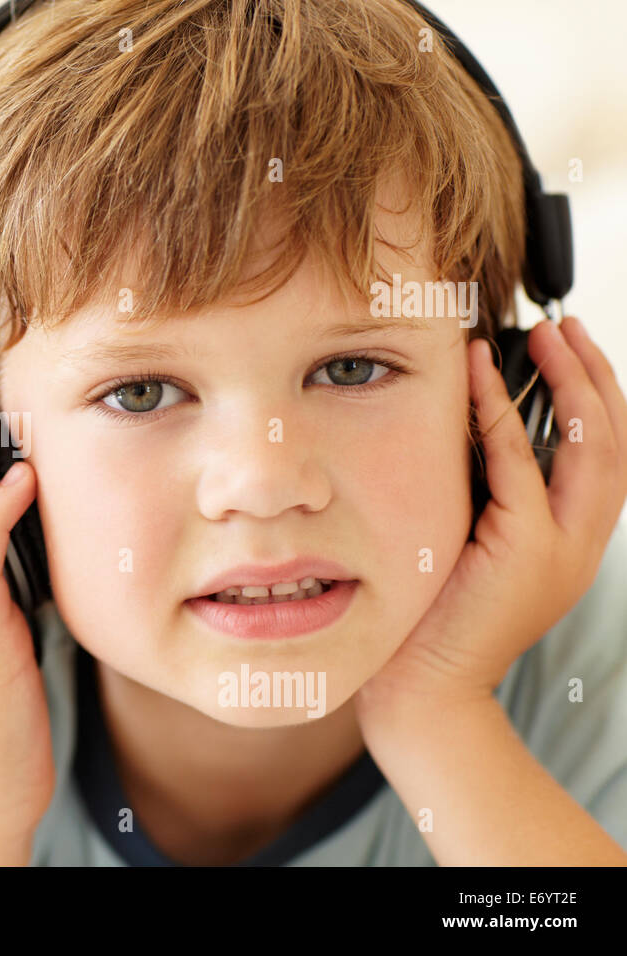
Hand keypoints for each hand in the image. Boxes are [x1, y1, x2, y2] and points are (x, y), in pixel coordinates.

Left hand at [355, 316, 626, 720]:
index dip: (594, 395)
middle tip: (563, 325)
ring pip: (588, 447)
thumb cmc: (433, 615)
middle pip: (612, 441)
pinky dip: (500, 415)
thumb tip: (467, 425)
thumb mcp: (472, 545)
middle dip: (593, 374)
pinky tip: (480, 379)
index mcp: (571, 540)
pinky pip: (518, 467)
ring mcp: (560, 549)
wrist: (424, 689)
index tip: (567, 349)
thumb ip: (486, 496)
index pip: (602, 454)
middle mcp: (580, 543)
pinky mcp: (524, 551)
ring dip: (568, 382)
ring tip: (544, 336)